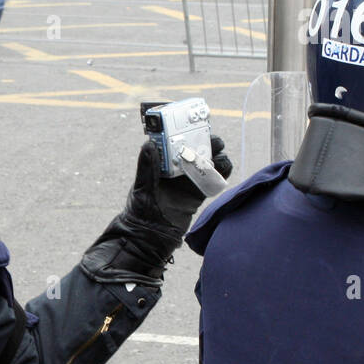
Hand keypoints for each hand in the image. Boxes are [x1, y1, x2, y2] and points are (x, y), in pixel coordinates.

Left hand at [81, 136, 232, 280]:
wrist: (150, 238)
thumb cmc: (140, 212)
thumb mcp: (142, 188)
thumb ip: (146, 167)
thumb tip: (148, 144)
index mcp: (160, 164)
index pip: (175, 142)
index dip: (186, 132)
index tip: (196, 125)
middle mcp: (175, 170)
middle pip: (195, 150)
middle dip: (206, 143)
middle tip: (213, 141)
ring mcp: (187, 181)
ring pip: (206, 163)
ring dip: (215, 157)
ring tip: (219, 156)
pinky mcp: (196, 194)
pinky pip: (212, 180)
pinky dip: (220, 174)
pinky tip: (223, 170)